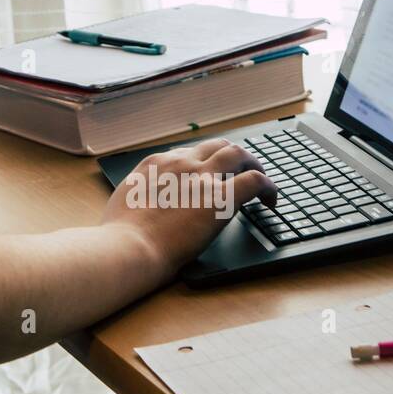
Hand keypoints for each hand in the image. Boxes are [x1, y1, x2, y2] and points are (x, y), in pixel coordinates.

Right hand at [102, 138, 277, 274]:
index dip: (204, 163)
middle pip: (216, 146)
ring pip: (238, 154)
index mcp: (157, 164)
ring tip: (260, 181)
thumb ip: (141, 193)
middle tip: (240, 172)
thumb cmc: (121, 236)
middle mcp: (182, 163)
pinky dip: (268, 187)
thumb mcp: (125, 201)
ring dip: (253, 164)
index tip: (209, 175)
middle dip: (231, 156)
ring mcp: (203, 178)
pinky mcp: (221, 198)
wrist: (129, 247)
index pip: (188, 153)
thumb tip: (148, 199)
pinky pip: (255, 180)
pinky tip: (271, 200)